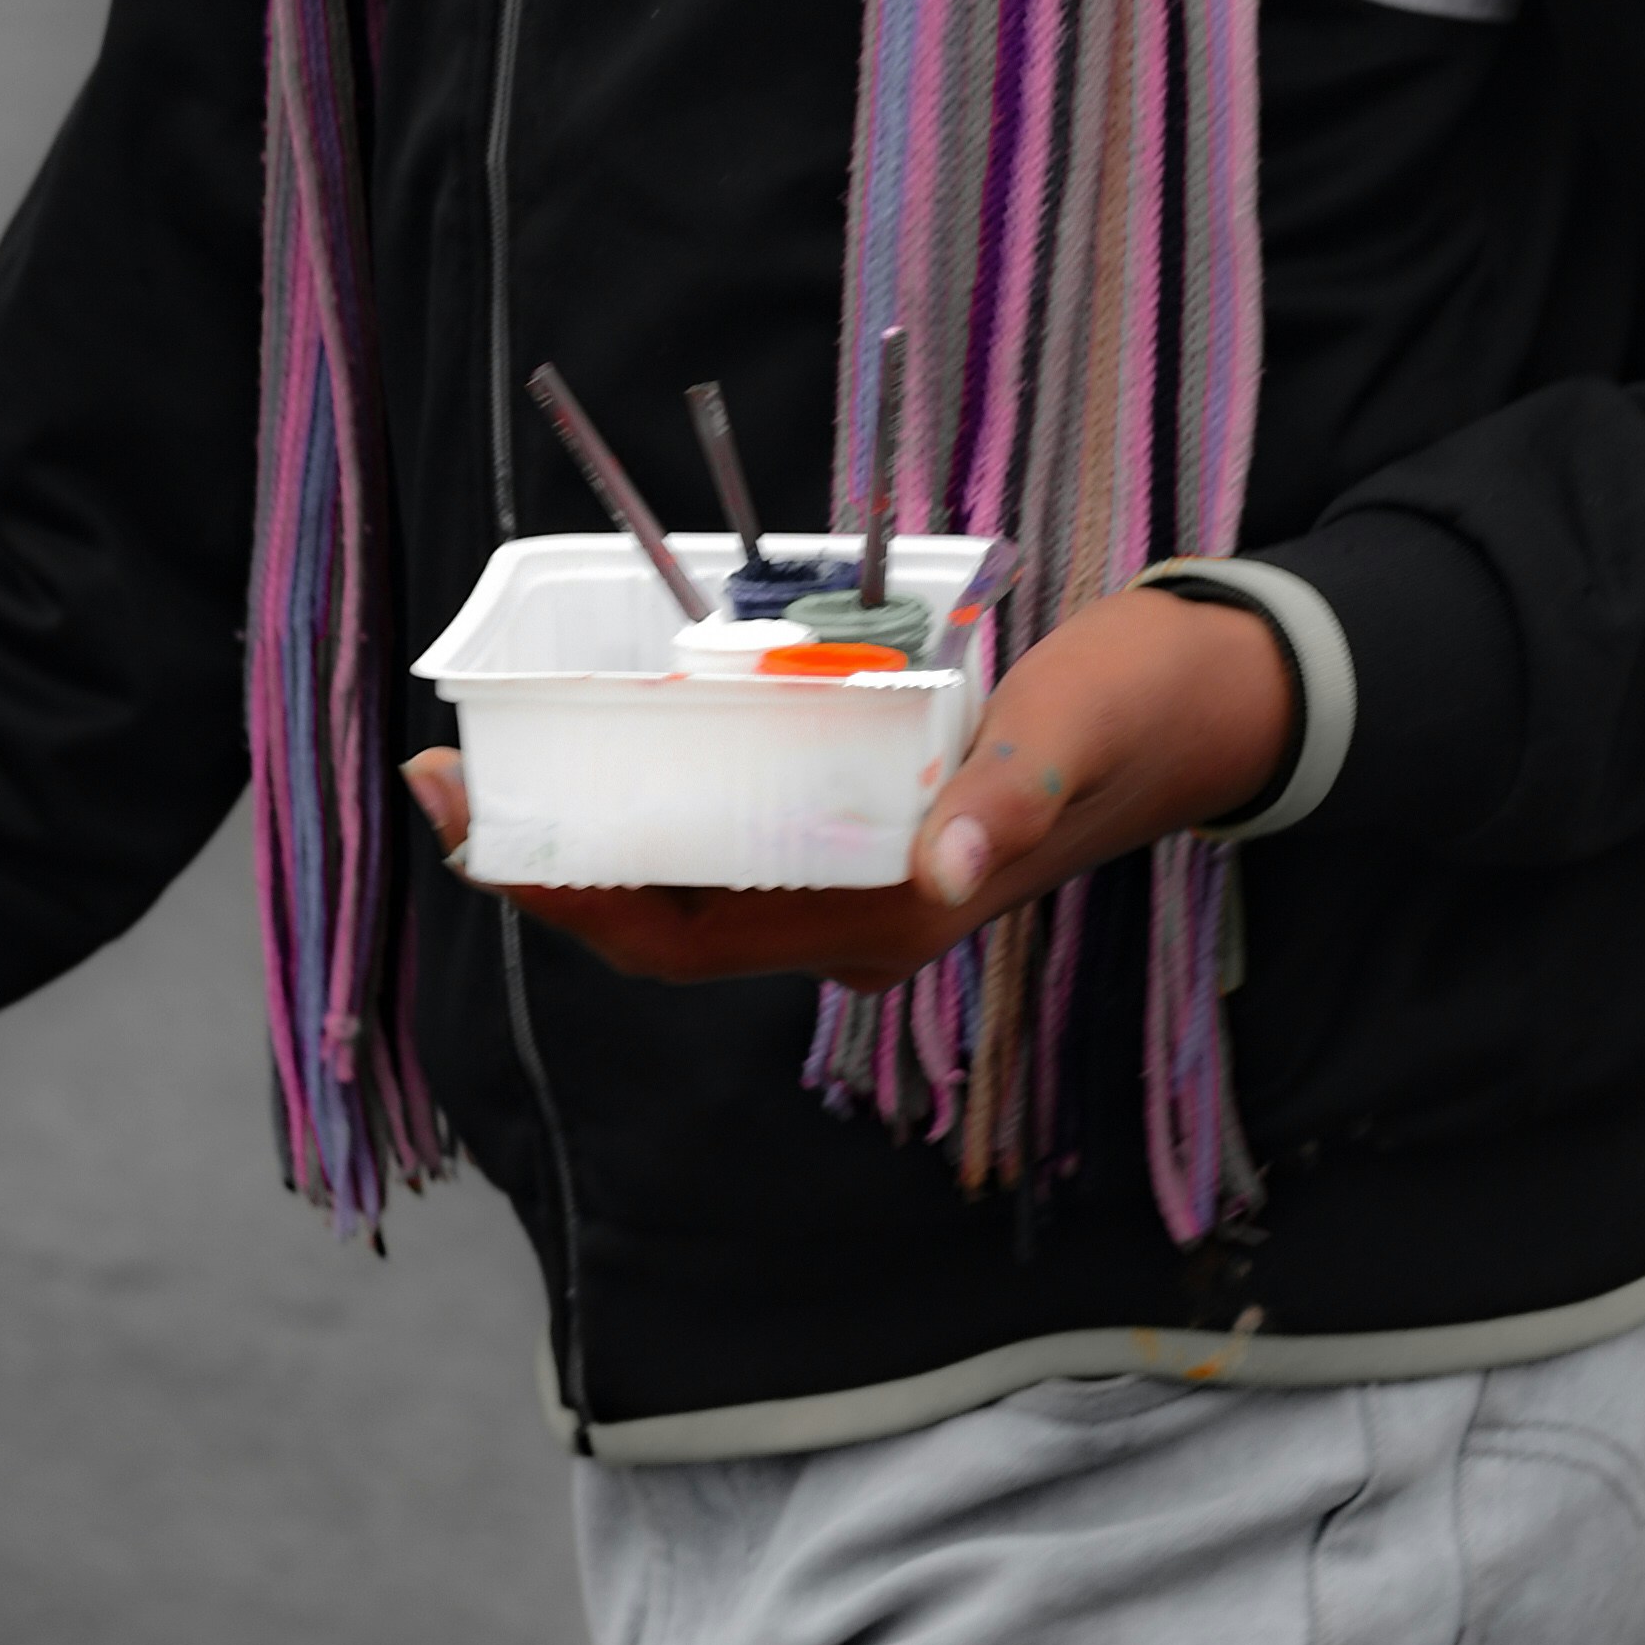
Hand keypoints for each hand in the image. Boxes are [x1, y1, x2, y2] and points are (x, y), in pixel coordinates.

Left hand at [399, 585, 1298, 989]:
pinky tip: (615, 735)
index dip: (560, 896)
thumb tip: (944, 874)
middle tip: (443, 776)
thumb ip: (1007, 805)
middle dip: (542, 862)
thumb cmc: (1129, 714)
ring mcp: (854, 882)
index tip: (467, 827)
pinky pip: (732, 834)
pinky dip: (659, 798)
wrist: (1202, 709)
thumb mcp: (1066, 739)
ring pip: (686, 879)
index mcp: (885, 918)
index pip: (678, 936)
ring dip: (589, 830)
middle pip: (656, 917)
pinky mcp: (863, 831)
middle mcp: (853, 918)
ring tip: (497, 755)